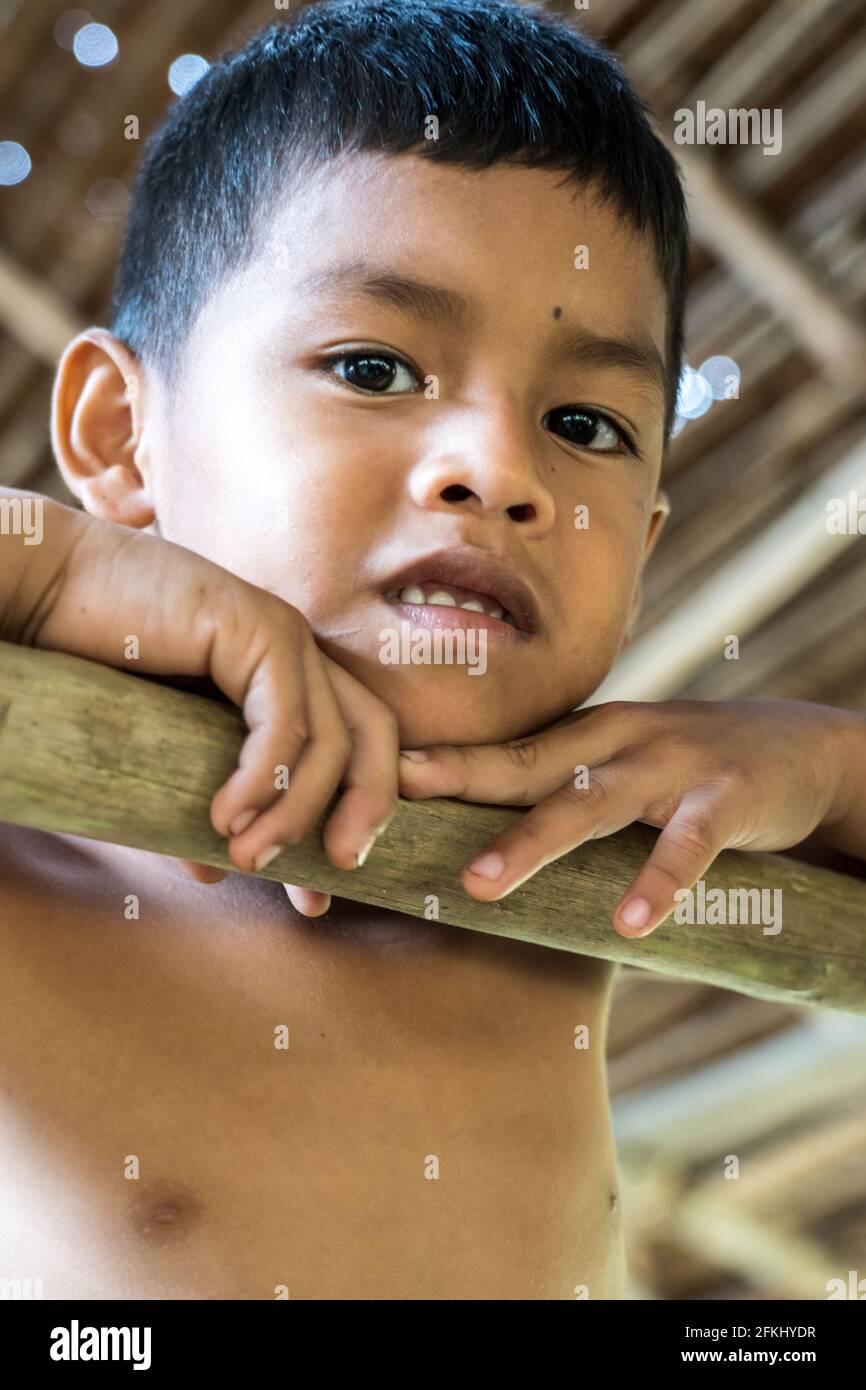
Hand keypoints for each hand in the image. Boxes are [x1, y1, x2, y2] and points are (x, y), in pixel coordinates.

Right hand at [18, 493, 397, 906]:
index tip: (317, 891)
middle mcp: (298, 650)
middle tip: (326, 878)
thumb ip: (202, 800)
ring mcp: (283, 634)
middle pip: (373, 738)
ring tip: (247, 859)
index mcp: (287, 674)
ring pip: (331, 742)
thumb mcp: (168, 749)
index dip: (352, 816)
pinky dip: (263, 782)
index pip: (353, 747)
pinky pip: (284, 725)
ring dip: (294, 815)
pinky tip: (223, 819)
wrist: (47, 594)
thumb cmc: (93, 667)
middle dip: (363, 814)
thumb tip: (217, 870)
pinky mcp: (255, 628)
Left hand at [397, 699, 857, 936]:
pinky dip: (658, 881)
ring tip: (480, 883)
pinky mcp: (727, 797)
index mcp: (590, 737)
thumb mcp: (627, 768)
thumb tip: (483, 850)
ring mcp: (673, 765)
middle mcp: (621, 740)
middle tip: (393, 800)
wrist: (806, 749)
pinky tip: (632, 923)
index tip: (373, 773)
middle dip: (461, 782)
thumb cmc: (694, 771)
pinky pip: (687, 844)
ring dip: (533, 841)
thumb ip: (568, 795)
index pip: (505, 751)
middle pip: (529, 765)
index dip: (443, 763)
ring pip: (592, 803)